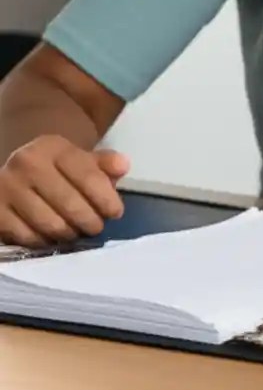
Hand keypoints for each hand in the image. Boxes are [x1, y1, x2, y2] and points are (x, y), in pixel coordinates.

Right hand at [0, 135, 128, 246]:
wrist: (16, 175)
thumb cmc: (57, 170)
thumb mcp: (81, 160)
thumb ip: (104, 164)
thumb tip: (123, 166)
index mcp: (53, 147)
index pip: (88, 176)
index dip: (106, 199)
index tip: (115, 213)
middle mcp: (27, 164)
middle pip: (70, 205)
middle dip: (90, 221)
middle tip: (96, 227)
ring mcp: (7, 187)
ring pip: (51, 224)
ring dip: (70, 234)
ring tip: (76, 231)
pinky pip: (28, 237)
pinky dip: (46, 242)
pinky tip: (53, 236)